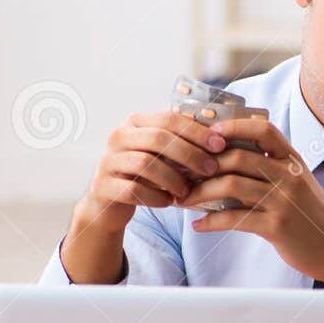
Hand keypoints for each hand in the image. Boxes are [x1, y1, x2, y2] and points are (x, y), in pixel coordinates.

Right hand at [76, 110, 227, 235]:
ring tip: (188, 191)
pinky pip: (134, 190)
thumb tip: (221, 139)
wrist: (110, 203)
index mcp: (135, 123)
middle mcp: (118, 137)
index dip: (197, 131)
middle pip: (158, 139)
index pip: (169, 119)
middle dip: (189, 154)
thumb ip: (181, 143)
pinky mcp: (103, 186)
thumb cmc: (144, 175)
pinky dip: (156, 197)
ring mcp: (108, 161)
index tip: (220, 145)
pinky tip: (169, 202)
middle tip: (211, 169)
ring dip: (172, 179)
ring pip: (145, 164)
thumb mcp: (161, 155)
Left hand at [180, 118, 323, 304]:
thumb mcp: (299, 185)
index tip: (209, 133)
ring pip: (231, 185)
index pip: (263, 130)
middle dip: (203, 164)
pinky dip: (210, 222)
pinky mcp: (277, 227)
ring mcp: (284, 201)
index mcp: (293, 161)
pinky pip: (234, 218)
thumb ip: (272, 170)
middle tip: (182, 172)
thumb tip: (230, 159)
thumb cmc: (313, 217)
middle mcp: (289, 176)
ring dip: (199, 192)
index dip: (234, 126)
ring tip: (183, 199)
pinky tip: (198, 226)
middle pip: (238, 157)